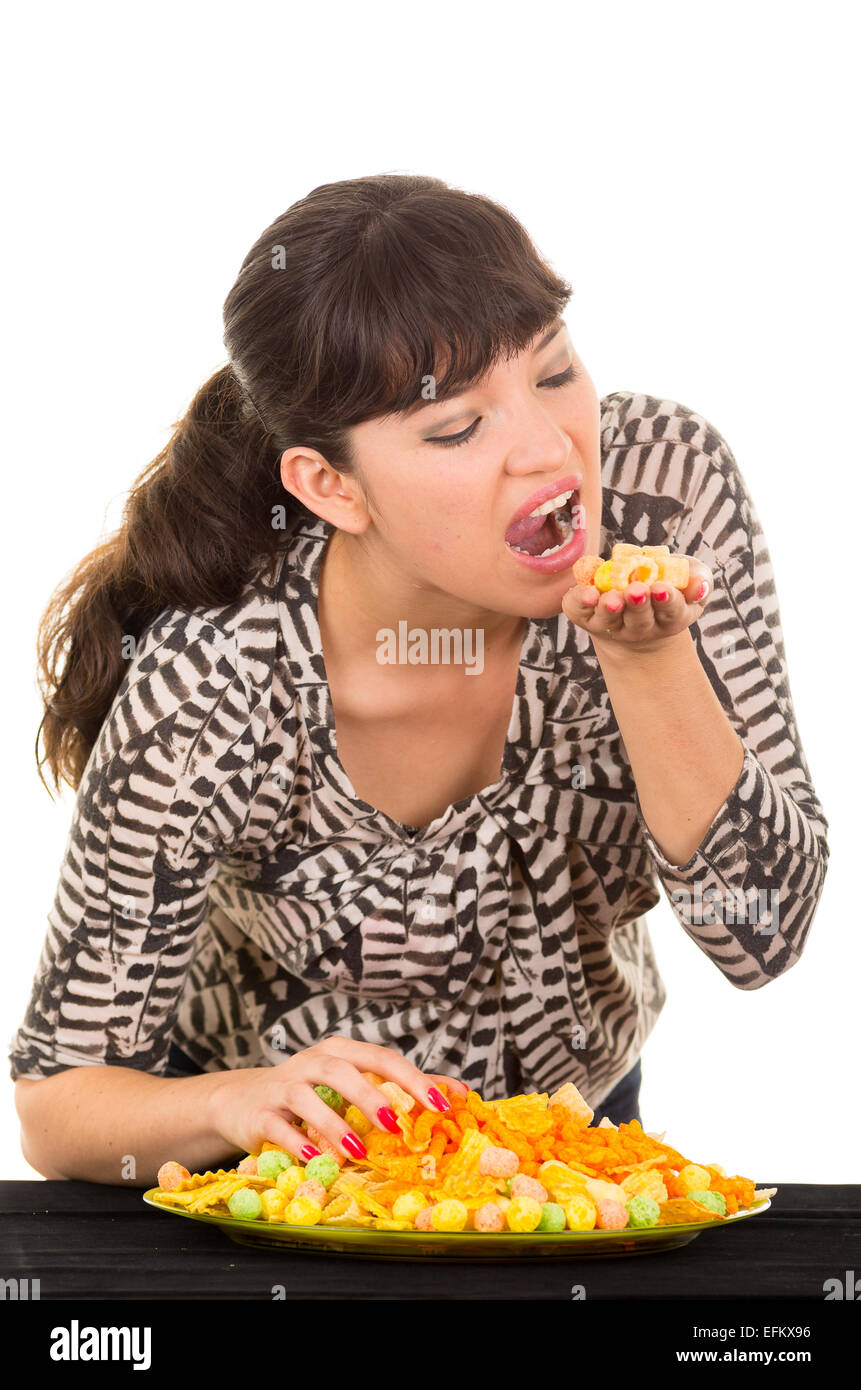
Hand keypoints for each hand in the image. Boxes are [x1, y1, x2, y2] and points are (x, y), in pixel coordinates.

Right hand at [206, 1035, 468, 1163]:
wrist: (243, 1101)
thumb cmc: (311, 1093)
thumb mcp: (353, 1084)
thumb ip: (402, 1088)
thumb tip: (460, 1092)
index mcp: (341, 1051)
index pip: (381, 1057)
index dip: (412, 1078)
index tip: (443, 1103)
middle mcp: (312, 1062)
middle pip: (342, 1070)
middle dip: (370, 1096)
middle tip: (395, 1123)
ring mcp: (283, 1086)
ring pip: (307, 1096)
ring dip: (334, 1124)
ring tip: (358, 1150)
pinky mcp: (261, 1114)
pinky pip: (279, 1127)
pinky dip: (297, 1143)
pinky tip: (315, 1158)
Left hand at [561, 560, 712, 653]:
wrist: (633, 603)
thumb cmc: (665, 588)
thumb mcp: (689, 582)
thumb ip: (699, 580)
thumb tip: (699, 586)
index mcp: (669, 618)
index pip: (671, 613)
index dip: (667, 601)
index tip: (662, 588)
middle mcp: (639, 627)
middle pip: (639, 620)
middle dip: (637, 604)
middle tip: (635, 590)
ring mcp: (610, 624)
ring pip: (608, 619)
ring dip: (609, 608)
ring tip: (611, 597)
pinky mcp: (586, 616)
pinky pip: (580, 611)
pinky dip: (580, 601)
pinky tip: (586, 592)